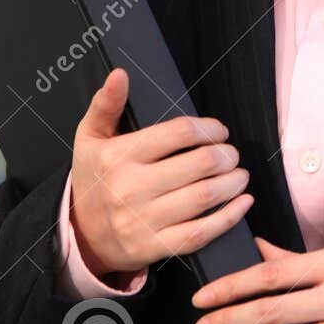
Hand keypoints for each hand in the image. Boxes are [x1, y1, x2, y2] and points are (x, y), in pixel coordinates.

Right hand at [69, 67, 253, 275]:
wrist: (80, 235)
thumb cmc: (94, 179)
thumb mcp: (90, 138)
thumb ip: (105, 104)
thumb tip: (120, 75)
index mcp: (118, 157)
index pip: (177, 133)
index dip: (208, 129)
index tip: (219, 131)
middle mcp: (129, 189)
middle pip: (198, 165)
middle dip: (226, 155)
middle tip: (232, 154)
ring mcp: (142, 222)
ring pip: (204, 197)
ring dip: (232, 183)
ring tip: (240, 174)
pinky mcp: (154, 248)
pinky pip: (201, 233)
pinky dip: (229, 217)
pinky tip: (243, 202)